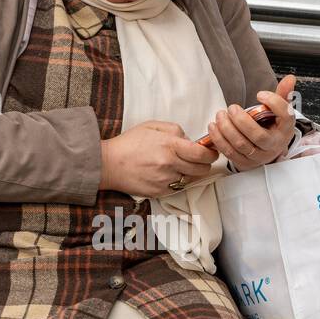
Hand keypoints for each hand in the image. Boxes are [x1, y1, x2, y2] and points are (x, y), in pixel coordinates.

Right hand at [99, 120, 217, 196]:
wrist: (108, 164)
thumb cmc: (129, 143)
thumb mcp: (152, 126)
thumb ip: (175, 130)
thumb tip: (190, 140)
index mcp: (170, 145)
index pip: (202, 154)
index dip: (211, 153)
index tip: (211, 151)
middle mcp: (170, 165)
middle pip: (202, 169)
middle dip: (204, 163)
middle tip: (199, 159)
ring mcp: (165, 181)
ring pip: (192, 179)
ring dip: (192, 173)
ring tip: (181, 165)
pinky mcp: (160, 192)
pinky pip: (179, 187)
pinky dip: (178, 181)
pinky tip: (168, 174)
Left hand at [204, 73, 296, 171]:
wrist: (268, 150)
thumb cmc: (273, 126)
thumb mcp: (280, 111)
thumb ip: (283, 94)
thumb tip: (290, 78)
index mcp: (285, 129)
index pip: (285, 116)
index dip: (273, 103)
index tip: (259, 94)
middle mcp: (274, 145)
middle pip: (258, 136)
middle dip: (241, 121)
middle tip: (231, 108)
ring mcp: (259, 156)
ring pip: (241, 145)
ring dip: (226, 129)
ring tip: (220, 115)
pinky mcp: (245, 163)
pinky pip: (230, 153)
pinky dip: (219, 139)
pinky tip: (213, 127)